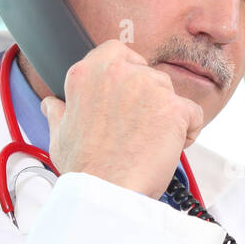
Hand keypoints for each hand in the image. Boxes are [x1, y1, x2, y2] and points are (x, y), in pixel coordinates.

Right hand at [39, 39, 203, 199]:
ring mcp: (149, 87)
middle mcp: (119, 72)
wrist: (104, 191)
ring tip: (149, 144)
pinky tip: (171, 148)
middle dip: (149, 99)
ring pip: (170, 93)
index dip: (128, 72)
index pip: (117, 51)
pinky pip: (193, 113)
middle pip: (148, 74)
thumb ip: (58, 113)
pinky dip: (188, 131)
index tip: (127, 96)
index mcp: (87, 73)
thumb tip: (51, 104)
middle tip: (138, 129)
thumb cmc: (83, 168)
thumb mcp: (59, 135)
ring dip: (167, 115)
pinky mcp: (174, 108)